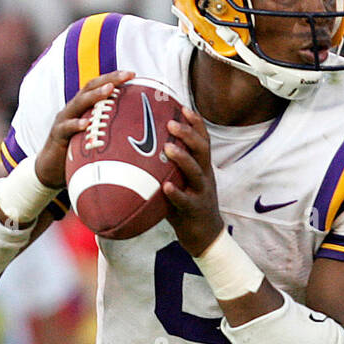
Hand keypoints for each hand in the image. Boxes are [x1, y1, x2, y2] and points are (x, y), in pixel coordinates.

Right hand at [34, 70, 135, 189]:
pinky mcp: (57, 135)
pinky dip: (76, 125)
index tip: (133, 74)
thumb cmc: (77, 152)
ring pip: (78, 103)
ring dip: (94, 96)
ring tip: (109, 90)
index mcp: (84, 107)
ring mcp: (64, 120)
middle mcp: (74, 109)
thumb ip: (110, 129)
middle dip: (109, 79)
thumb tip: (139, 133)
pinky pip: (66, 128)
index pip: (99, 86)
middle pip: (89, 88)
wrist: (50, 169)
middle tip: (126, 75)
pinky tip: (86, 124)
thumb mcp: (95, 136)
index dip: (114, 78)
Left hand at [161, 108, 223, 257]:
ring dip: (183, 158)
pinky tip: (166, 186)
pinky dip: (177, 193)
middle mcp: (204, 176)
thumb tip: (138, 149)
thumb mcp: (181, 182)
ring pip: (196, 172)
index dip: (195, 123)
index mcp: (202, 167)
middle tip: (171, 123)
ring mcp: (201, 193)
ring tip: (168, 148)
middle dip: (188, 135)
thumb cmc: (186, 206)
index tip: (182, 107)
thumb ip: (167, 167)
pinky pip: (186, 200)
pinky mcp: (195, 210)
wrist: (205, 236)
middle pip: (202, 150)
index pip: (203, 140)